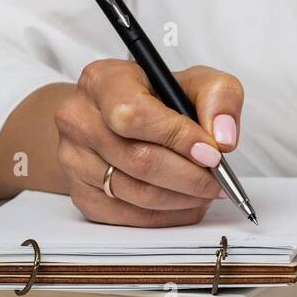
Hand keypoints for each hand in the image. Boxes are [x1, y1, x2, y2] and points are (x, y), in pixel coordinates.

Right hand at [54, 59, 243, 226]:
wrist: (113, 117)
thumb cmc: (156, 97)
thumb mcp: (194, 81)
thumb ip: (219, 97)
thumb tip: (224, 137)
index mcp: (102, 81)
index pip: (134, 115)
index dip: (178, 138)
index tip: (212, 153)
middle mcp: (78, 119)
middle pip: (138, 160)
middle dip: (189, 176)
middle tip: (218, 180)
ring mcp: (73, 159)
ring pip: (136, 193)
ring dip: (182, 198)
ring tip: (207, 191)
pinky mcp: (80, 193)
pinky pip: (128, 216)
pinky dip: (167, 215)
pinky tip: (186, 203)